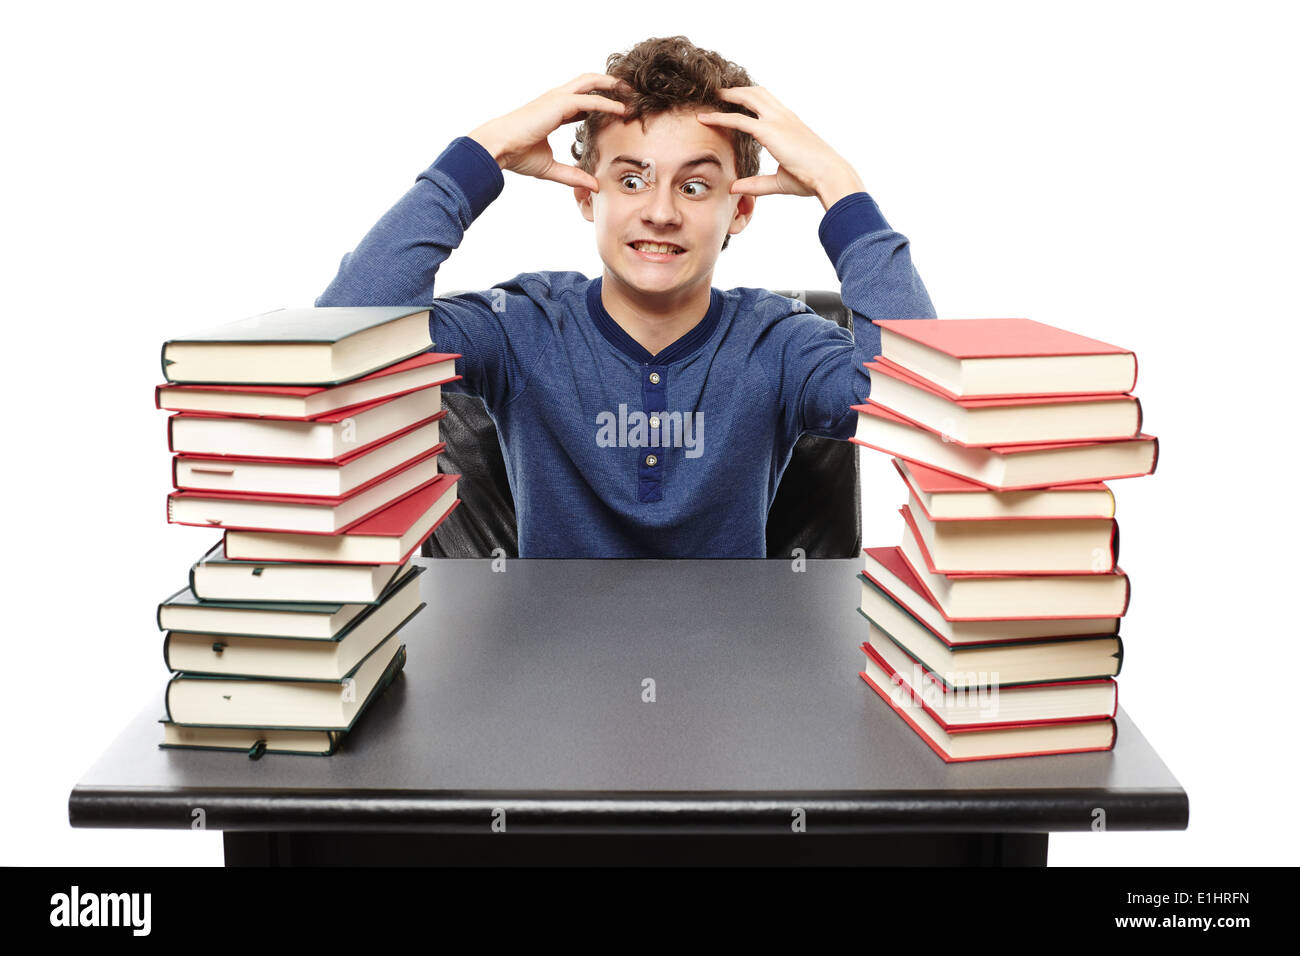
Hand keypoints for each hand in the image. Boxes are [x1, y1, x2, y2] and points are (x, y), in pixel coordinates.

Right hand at [468, 73, 628, 191]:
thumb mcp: (550, 168)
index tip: (618, 110)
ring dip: (612, 86)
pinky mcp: (558, 103)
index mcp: (553, 111)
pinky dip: (607, 102)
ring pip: (590, 82)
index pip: (581, 102)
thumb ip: (572, 175)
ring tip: (632, 92)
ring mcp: (556, 98)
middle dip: (609, 84)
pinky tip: (622, 109)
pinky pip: (589, 100)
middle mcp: (555, 100)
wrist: (498, 148)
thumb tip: (594, 186)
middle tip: (630, 91)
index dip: (599, 104)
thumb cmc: (516, 156)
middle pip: (587, 83)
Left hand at [695, 87, 865, 210]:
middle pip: (756, 93)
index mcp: (789, 123)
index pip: (767, 102)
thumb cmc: (811, 179)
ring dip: (728, 95)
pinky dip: (720, 117)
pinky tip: (705, 119)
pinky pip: (739, 120)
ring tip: (711, 97)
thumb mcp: (779, 181)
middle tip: (718, 92)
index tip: (735, 99)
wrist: (829, 175)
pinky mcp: (769, 131)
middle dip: (737, 90)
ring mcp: (777, 120)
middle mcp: (783, 116)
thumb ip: (755, 184)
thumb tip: (733, 188)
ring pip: (747, 97)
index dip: (750, 98)